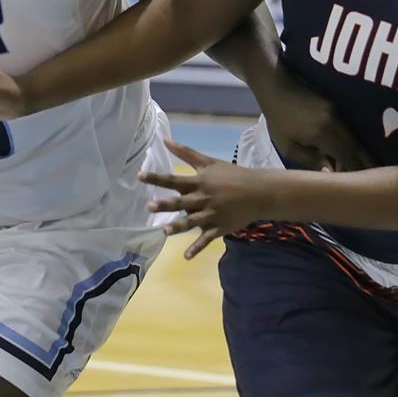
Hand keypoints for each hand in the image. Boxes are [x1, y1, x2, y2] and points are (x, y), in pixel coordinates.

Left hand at [141, 139, 276, 259]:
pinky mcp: (219, 228)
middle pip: (181, 202)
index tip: (139, 176)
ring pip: (192, 222)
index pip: (173, 180)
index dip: (156, 178)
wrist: (258, 192)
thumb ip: (185, 153)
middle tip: (150, 206)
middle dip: (166, 205)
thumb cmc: (231, 175)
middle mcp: (203, 199)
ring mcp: (211, 215)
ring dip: (179, 227)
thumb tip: (164, 139)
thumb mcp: (208, 162)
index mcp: (199, 183)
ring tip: (164, 230)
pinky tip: (186, 257)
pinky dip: (197, 248)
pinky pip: (206, 240)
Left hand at [254, 70, 369, 172]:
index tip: (361, 184)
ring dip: (357, 153)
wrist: (276, 85)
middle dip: (363, 163)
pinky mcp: (337, 106)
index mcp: (323, 133)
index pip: (347, 155)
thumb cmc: (277, 119)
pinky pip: (349, 128)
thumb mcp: (287, 146)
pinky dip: (350, 142)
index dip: (356, 170)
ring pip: (355, 138)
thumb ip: (310, 160)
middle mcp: (335, 122)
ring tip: (356, 168)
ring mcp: (338, 111)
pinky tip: (346, 151)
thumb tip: (331, 172)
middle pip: (357, 147)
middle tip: (367, 180)